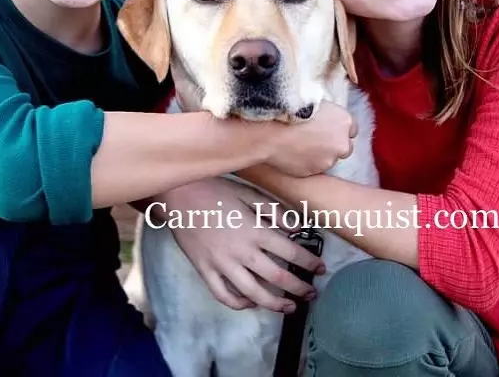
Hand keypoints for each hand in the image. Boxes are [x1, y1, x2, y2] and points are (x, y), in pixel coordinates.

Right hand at [163, 177, 324, 312]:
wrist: (178, 195)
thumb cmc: (215, 190)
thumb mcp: (248, 193)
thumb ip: (274, 211)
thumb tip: (298, 227)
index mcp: (255, 231)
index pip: (291, 253)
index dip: (309, 263)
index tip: (320, 269)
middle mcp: (242, 252)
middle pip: (277, 278)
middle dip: (299, 288)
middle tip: (311, 294)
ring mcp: (222, 264)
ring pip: (253, 293)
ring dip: (274, 304)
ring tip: (288, 307)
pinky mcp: (205, 271)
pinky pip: (224, 295)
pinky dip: (239, 304)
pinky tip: (251, 303)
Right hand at [267, 100, 356, 176]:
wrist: (270, 132)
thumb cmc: (288, 110)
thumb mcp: (313, 100)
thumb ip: (325, 112)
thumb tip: (323, 115)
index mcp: (344, 121)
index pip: (351, 128)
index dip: (338, 127)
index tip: (327, 126)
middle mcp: (342, 143)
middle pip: (344, 147)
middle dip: (333, 144)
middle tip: (315, 138)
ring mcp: (329, 161)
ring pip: (329, 159)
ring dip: (320, 154)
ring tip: (299, 145)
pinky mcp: (315, 173)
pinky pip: (314, 168)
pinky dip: (307, 163)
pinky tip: (293, 153)